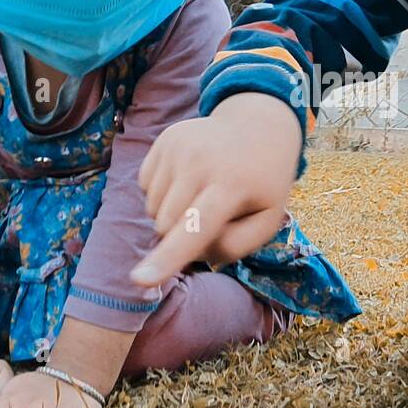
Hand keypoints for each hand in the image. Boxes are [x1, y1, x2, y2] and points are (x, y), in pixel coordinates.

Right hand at [134, 92, 301, 285]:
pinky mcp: (164, 140)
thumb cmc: (263, 184)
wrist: (259, 127)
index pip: (196, 227)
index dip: (168, 258)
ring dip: (174, 213)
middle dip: (184, 234)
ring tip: (205, 191)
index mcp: (233, 185)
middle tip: (216, 211)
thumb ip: (233, 247)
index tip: (139, 280)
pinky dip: (165, 193)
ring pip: (153, 210)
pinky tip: (190, 178)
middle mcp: (200, 162)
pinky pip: (146, 188)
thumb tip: (187, 251)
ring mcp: (178, 147)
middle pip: (167, 226)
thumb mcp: (268, 220)